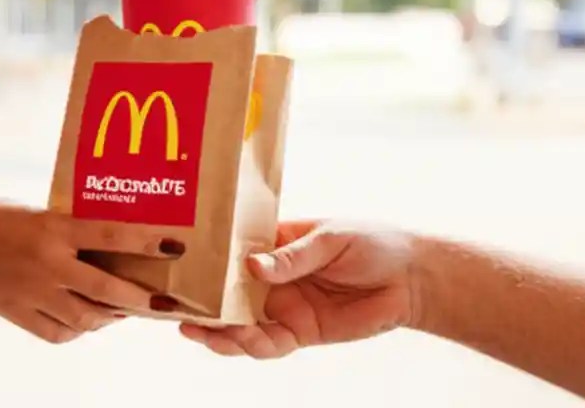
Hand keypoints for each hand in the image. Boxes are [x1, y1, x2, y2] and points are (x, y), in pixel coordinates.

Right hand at [0, 202, 182, 343]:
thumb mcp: (30, 211)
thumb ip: (63, 228)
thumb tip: (103, 244)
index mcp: (51, 227)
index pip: (112, 236)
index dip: (147, 243)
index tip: (175, 246)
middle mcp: (46, 261)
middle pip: (106, 290)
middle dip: (138, 299)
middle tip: (158, 301)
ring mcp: (30, 291)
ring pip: (84, 318)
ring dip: (107, 318)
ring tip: (118, 311)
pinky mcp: (14, 312)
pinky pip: (57, 333)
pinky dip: (75, 331)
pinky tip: (81, 321)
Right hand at [180, 220, 416, 358]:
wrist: (413, 279)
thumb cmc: (373, 243)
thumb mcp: (331, 239)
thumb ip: (292, 257)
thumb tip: (251, 265)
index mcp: (272, 244)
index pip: (227, 251)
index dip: (201, 260)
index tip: (174, 266)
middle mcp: (270, 277)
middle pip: (224, 292)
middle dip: (199, 302)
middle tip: (172, 309)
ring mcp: (282, 307)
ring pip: (239, 323)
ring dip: (218, 329)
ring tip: (199, 330)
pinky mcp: (299, 333)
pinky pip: (267, 345)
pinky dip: (249, 346)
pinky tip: (236, 340)